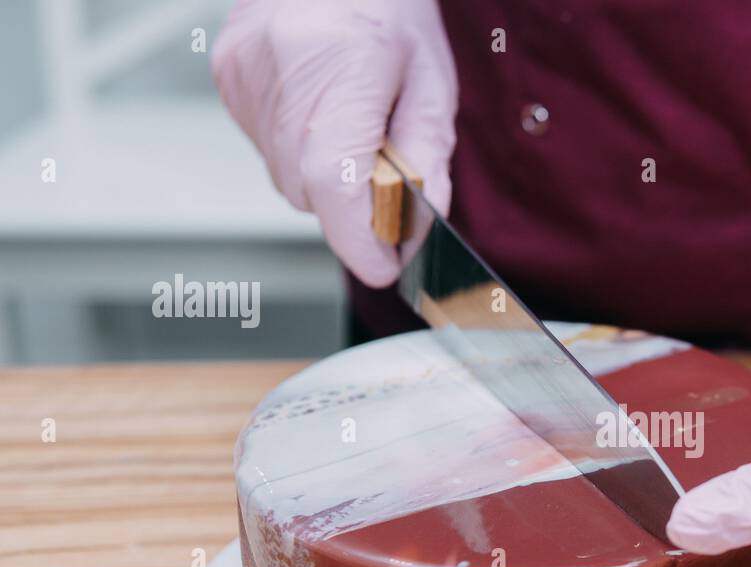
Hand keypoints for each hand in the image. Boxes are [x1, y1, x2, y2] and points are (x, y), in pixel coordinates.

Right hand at [212, 0, 456, 286]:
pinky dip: (298, 147)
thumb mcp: (432, 83)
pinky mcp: (226, 73)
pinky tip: (320, 109)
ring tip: (353, 128)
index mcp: (341, 64)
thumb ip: (428, 161)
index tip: (383, 266)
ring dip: (324, 176)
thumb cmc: (390, 6)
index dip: (358, 238)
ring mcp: (244, 72)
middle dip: (351, 206)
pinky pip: (265, 145)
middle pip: (308, 189)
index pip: (333, 180)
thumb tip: (416, 229)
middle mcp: (281, 69)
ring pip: (284, 174)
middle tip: (386, 183)